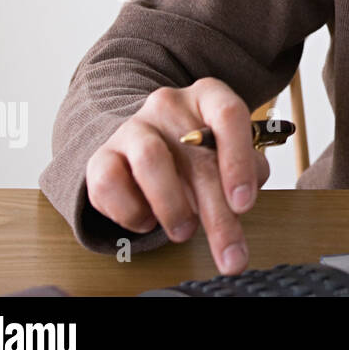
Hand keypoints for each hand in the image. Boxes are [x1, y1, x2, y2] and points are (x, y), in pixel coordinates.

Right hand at [85, 77, 270, 273]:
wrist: (146, 145)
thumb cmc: (199, 152)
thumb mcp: (230, 154)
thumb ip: (247, 171)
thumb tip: (240, 201)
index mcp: (209, 96)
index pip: (229, 115)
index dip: (238, 161)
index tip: (243, 204)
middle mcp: (169, 104)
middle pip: (196, 156)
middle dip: (217, 214)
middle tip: (230, 253)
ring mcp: (133, 127)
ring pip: (150, 161)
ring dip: (173, 207)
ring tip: (185, 232)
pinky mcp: (102, 155)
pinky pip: (109, 185)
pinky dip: (131, 212)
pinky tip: (149, 220)